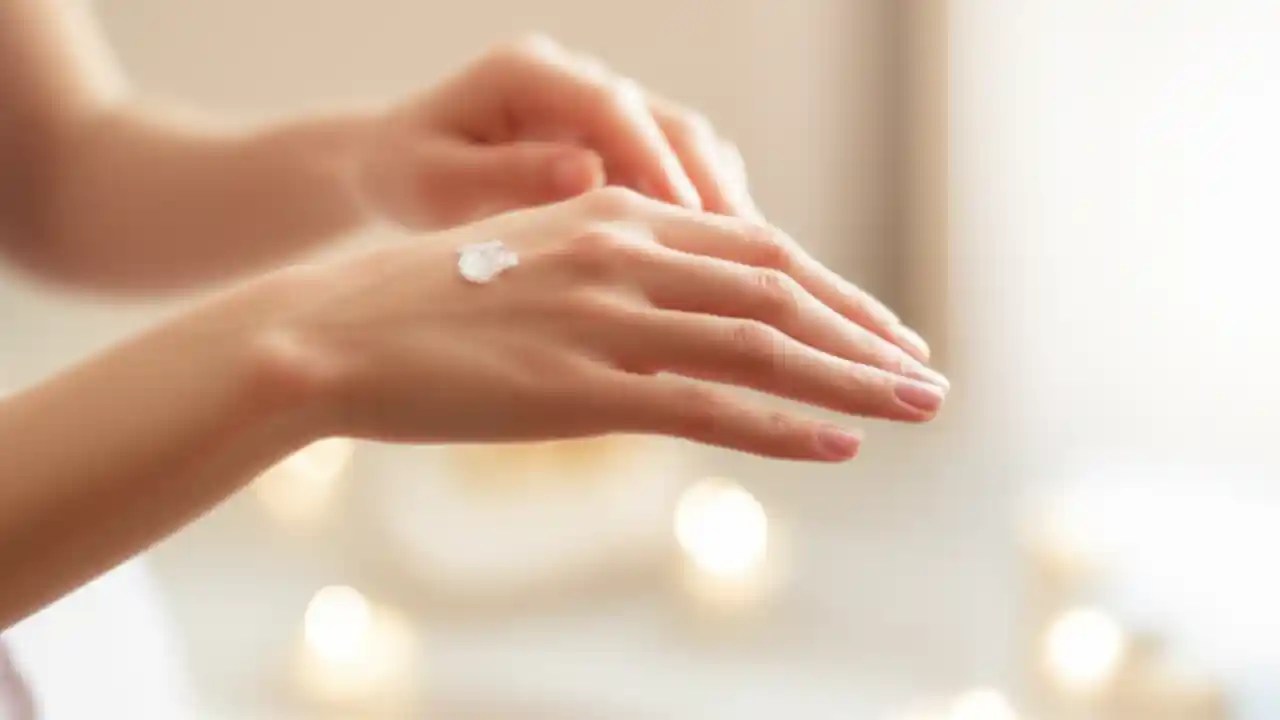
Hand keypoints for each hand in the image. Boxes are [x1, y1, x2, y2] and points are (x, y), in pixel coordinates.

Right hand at [267, 188, 947, 461]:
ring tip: (915, 405)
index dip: (833, 291)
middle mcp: (622, 252)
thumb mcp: (533, 264)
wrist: (329, 332)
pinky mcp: (578, 386)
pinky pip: (704, 406)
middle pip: (778, 290)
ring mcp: (603, 317)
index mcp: (613, 213)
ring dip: (850, 378)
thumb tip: (681, 323)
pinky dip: (780, 426)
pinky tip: (838, 443)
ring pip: (759, 345)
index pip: (756, 248)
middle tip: (926, 373)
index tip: (881, 329)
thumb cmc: (424, 305)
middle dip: (864, 334)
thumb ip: (613, 277)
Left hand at [355, 34, 760, 230]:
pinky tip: (726, 268)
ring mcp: (607, 106)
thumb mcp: (439, 180)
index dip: (656, 163)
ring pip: (690, 146)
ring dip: (722, 204)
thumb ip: (509, 174)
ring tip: (750, 270)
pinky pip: (682, 170)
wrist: (399, 164)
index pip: (612, 108)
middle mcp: (579, 79)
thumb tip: (587, 174)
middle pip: (669, 123)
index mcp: (529, 74)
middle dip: (711, 188)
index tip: (691, 222)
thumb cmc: (411, 175)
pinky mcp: (623, 139)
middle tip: (745, 257)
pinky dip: (707, 213)